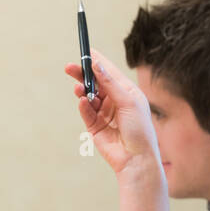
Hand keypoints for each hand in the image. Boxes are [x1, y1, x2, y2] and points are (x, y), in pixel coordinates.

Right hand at [65, 47, 162, 176]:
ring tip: (79, 89)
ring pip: (88, 96)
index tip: (86, 51)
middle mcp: (115, 100)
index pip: (109, 72)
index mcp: (127, 92)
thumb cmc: (139, 129)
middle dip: (83, 75)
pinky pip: (86, 111)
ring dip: (82, 90)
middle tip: (70, 68)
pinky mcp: (95, 126)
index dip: (97, 62)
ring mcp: (104, 113)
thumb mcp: (128, 101)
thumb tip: (97, 65)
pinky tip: (82, 101)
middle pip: (95, 82)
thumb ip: (111, 83)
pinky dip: (83, 106)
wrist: (136, 159)